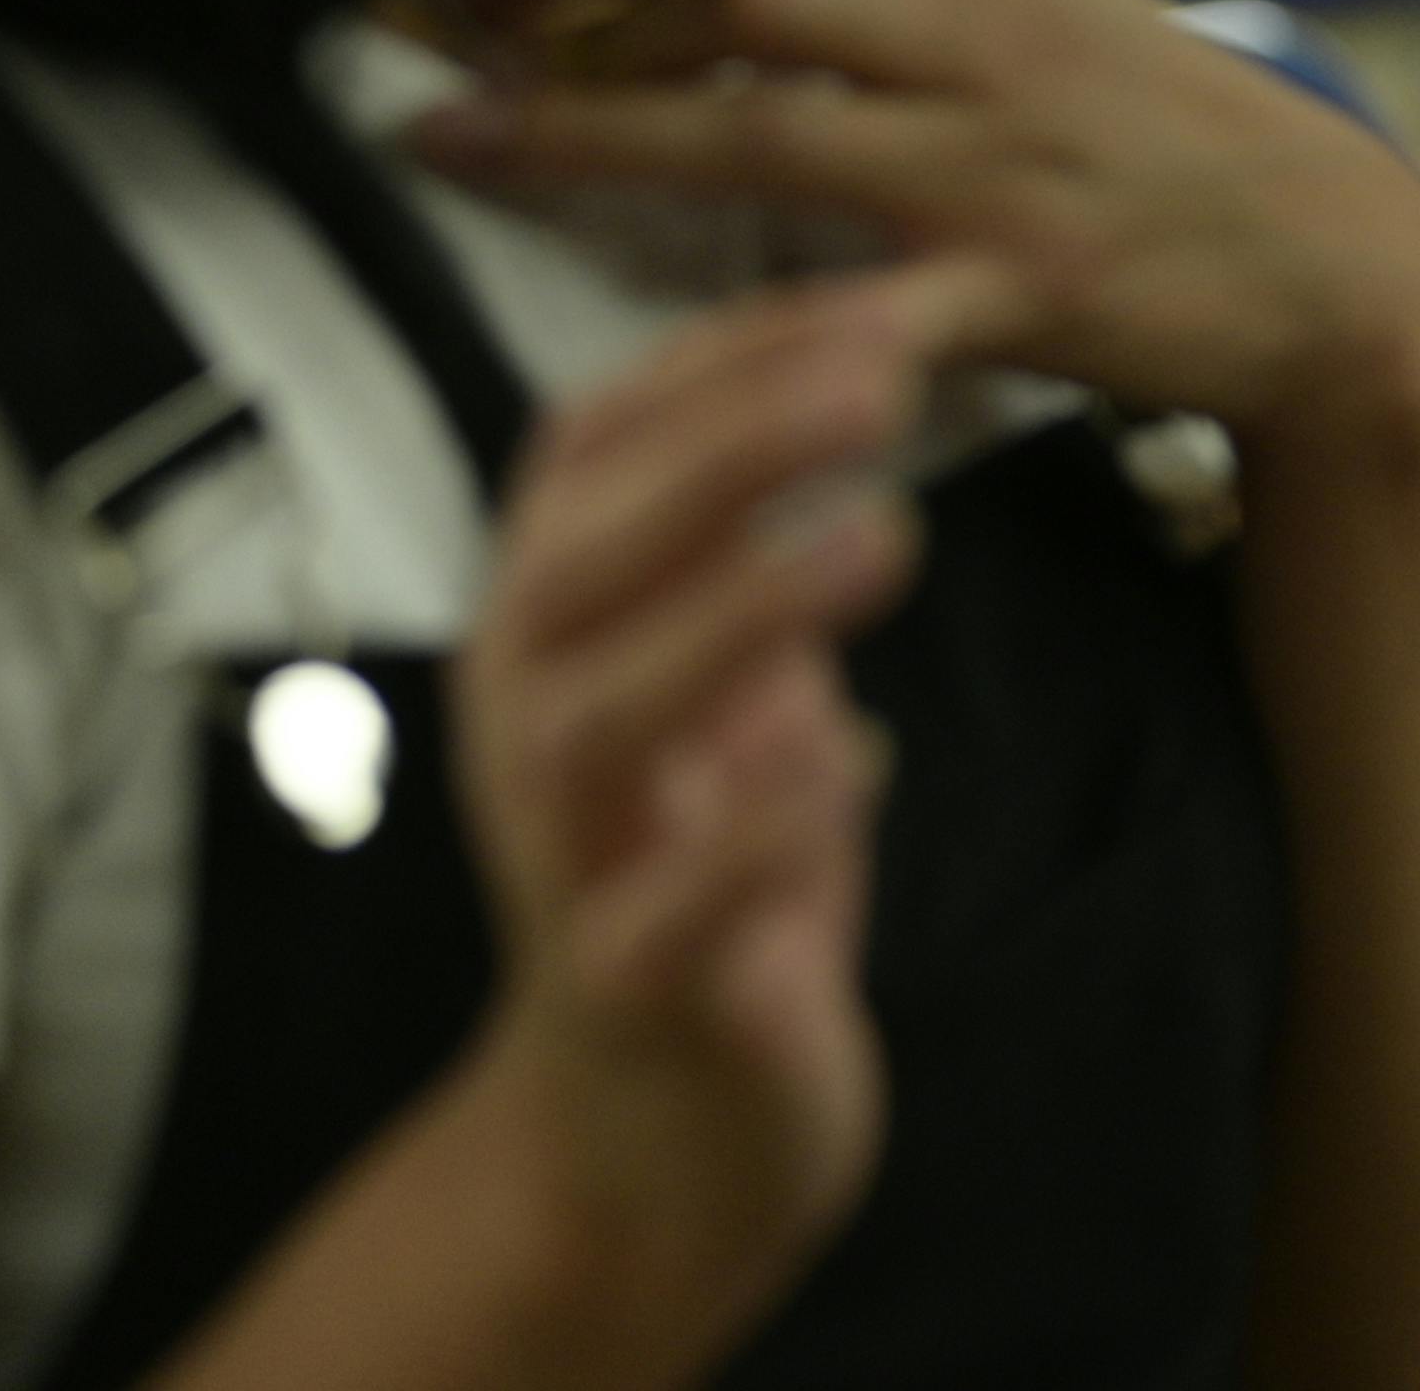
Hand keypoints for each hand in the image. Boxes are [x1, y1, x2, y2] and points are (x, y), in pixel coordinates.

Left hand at [413, 0, 1419, 452]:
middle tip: (427, 3)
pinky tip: (629, 361)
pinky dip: (741, 339)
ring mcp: (993, 163)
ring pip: (764, 129)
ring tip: (450, 136)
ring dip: (589, 131)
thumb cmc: (1142, 96)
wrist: (1315, 245)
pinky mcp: (1013, 291)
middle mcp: (975, 34)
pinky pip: (854, 315)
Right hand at [440, 262, 1014, 1365]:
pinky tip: (859, 760)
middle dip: (723, 449)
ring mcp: (564, 860)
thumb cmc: (717, 859)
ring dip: (737, 612)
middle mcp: (532, 723)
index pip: (595, 451)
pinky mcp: (622, 992)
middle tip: (883, 371)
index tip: (877, 291)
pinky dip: (751, 835)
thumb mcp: (741, 680)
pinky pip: (656, 912)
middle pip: (579, 554)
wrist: (661, 1127)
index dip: (724, 360)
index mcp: (559, 627)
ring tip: (888, 532)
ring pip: (598, 716)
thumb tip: (870, 355)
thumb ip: (771, 542)